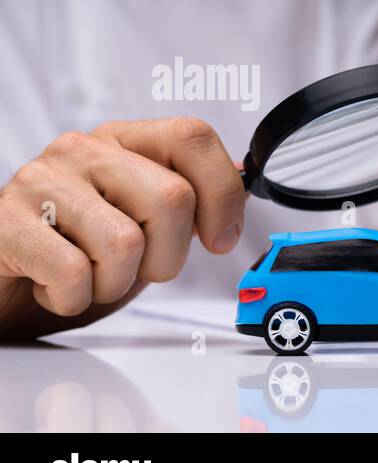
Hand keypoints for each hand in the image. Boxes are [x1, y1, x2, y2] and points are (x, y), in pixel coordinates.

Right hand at [0, 118, 245, 338]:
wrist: (5, 279)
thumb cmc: (79, 250)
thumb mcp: (146, 223)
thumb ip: (193, 199)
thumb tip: (243, 182)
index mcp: (123, 141)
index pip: (192, 137)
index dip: (222, 193)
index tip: (219, 237)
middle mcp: (81, 150)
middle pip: (172, 199)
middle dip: (168, 256)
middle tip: (137, 267)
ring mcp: (39, 181)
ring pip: (125, 243)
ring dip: (115, 282)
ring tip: (89, 275)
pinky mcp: (5, 223)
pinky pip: (73, 273)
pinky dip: (74, 298)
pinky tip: (55, 286)